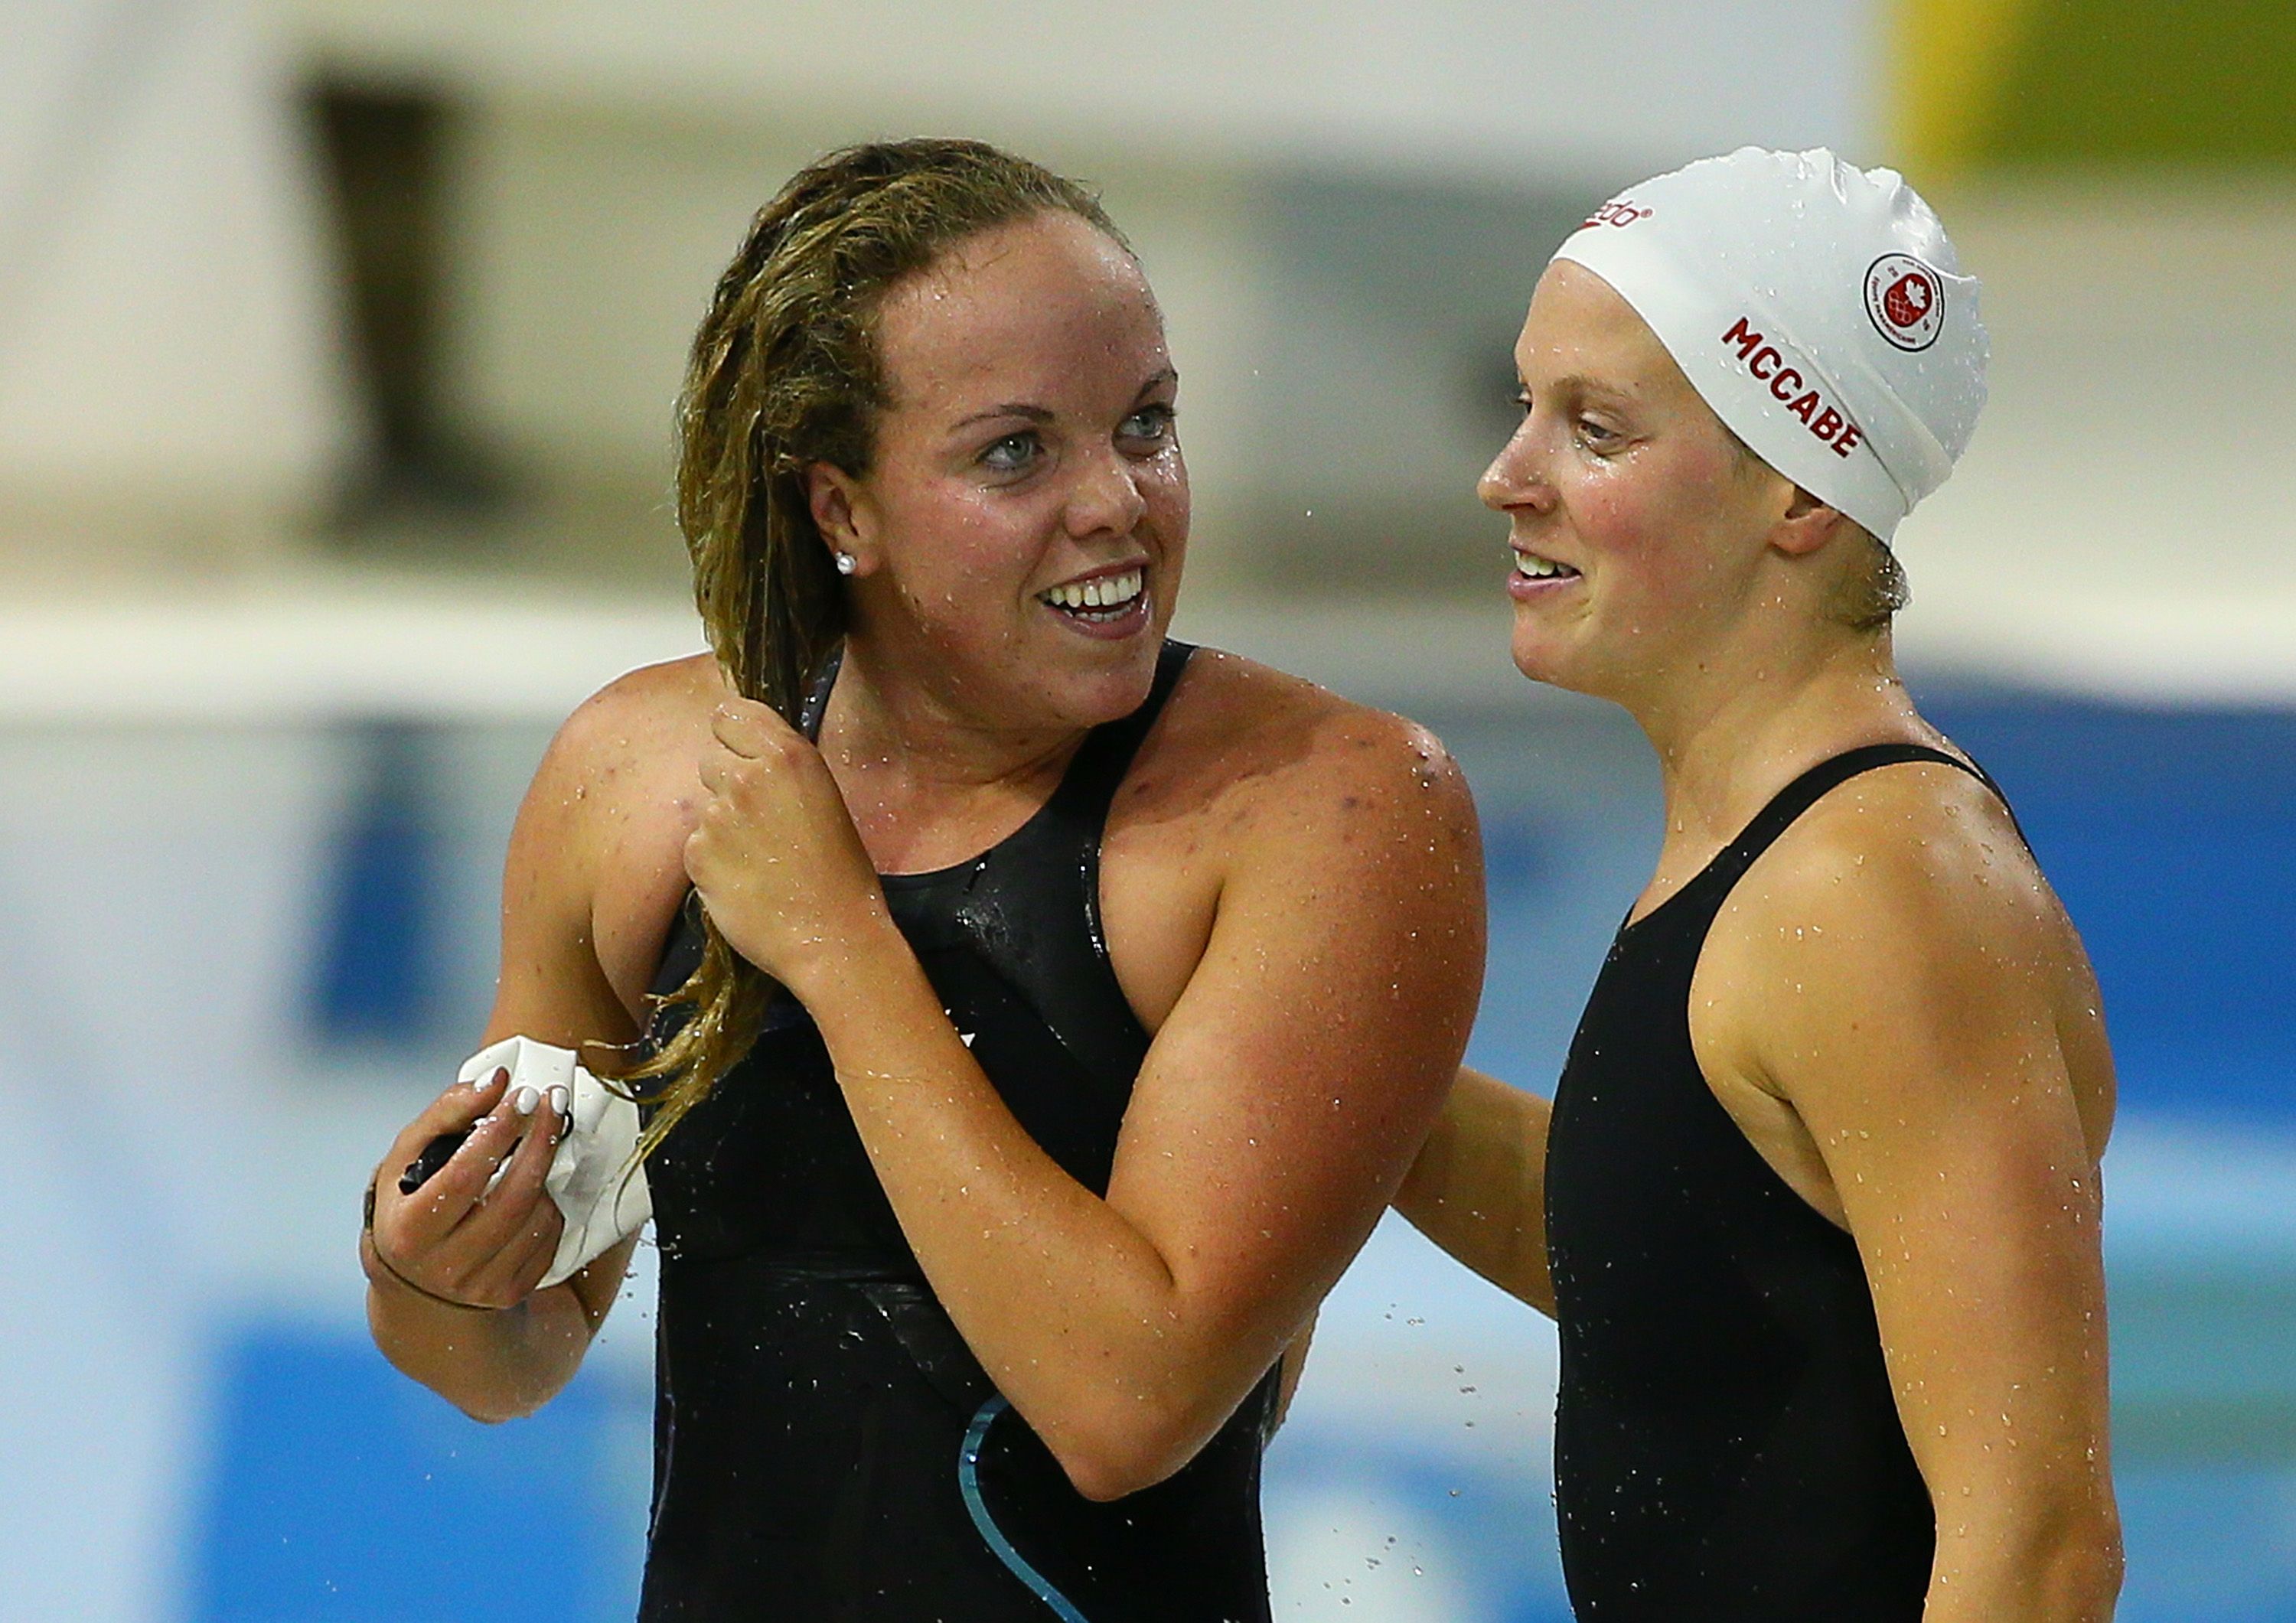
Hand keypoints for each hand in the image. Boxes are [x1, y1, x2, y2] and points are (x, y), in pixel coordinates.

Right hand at [363, 1066, 565, 1309]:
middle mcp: (444, 1265)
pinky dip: (548, 1208)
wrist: (418, 1284)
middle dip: (540, 1141)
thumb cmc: (412, 1204)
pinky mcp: (510, 1292)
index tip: (524, 1095)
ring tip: (536, 1148)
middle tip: (554, 1102)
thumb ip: (447, 1114)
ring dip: (544, 1173)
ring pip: (537, 1217)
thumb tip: (496, 1082)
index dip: (499, 1132)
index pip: (464, 1176)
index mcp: (409, 1231)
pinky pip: (549, 1239)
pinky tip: (532, 1191)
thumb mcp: (409, 1157)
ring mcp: (481, 1285)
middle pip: (512, 1196)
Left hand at [685, 697, 891, 998]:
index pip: (729, 713)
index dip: (735, 736)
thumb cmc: (842, 872)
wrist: (832, 936)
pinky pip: (695, 845)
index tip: (745, 755)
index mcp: (788, 755)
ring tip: (758, 858)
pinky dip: (712, 861)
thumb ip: (781, 768)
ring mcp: (717, 816)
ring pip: (703, 805)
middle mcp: (746, 777)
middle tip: (758, 820)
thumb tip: (746, 755)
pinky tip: (745, 880)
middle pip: (710, 758)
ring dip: (721, 825)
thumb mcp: (825, 797)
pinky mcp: (697, 855)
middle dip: (727, 783)